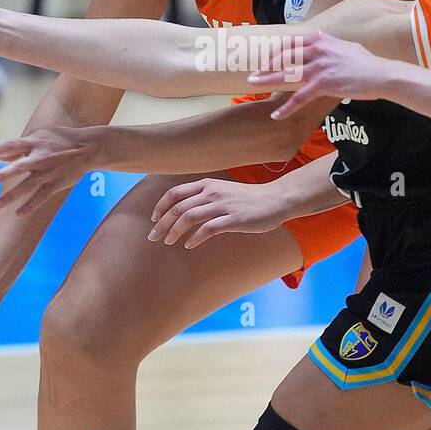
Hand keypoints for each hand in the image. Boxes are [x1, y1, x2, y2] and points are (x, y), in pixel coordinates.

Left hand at [0, 127, 97, 215]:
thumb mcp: (41, 137)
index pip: (9, 145)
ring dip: (11, 196)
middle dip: (2, 175)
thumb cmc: (61, 140)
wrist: (89, 147)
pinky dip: (30, 205)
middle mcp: (40, 157)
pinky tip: (18, 214)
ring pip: (27, 186)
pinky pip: (41, 197)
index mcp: (34, 142)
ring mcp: (48, 172)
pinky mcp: (57, 184)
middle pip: (18, 167)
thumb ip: (19, 148)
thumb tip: (0, 157)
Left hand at [148, 177, 287, 248]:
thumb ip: (205, 197)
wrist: (276, 199)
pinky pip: (207, 229)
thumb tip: (185, 210)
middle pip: (178, 207)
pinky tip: (189, 245)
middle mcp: (212, 192)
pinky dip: (195, 238)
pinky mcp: (233, 219)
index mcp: (207, 184)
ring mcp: (223, 205)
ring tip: (168, 242)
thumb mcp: (223, 191)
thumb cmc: (249, 198)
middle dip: (162, 223)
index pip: (175, 193)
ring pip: (188, 217)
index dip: (160, 206)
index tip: (154, 219)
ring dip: (174, 231)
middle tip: (153, 237)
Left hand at [247, 32, 392, 119]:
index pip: (291, 43)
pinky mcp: (323, 83)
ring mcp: (319, 67)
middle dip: (266, 65)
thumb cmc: (367, 63)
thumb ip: (330, 42)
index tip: (266, 60)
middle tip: (254, 74)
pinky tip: (277, 115)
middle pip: (284, 57)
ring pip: (286, 74)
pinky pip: (299, 97)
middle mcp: (318, 50)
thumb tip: (320, 37)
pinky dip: (286, 107)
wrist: (381, 75)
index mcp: (321, 40)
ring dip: (267, 80)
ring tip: (253, 86)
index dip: (276, 52)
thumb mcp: (347, 46)